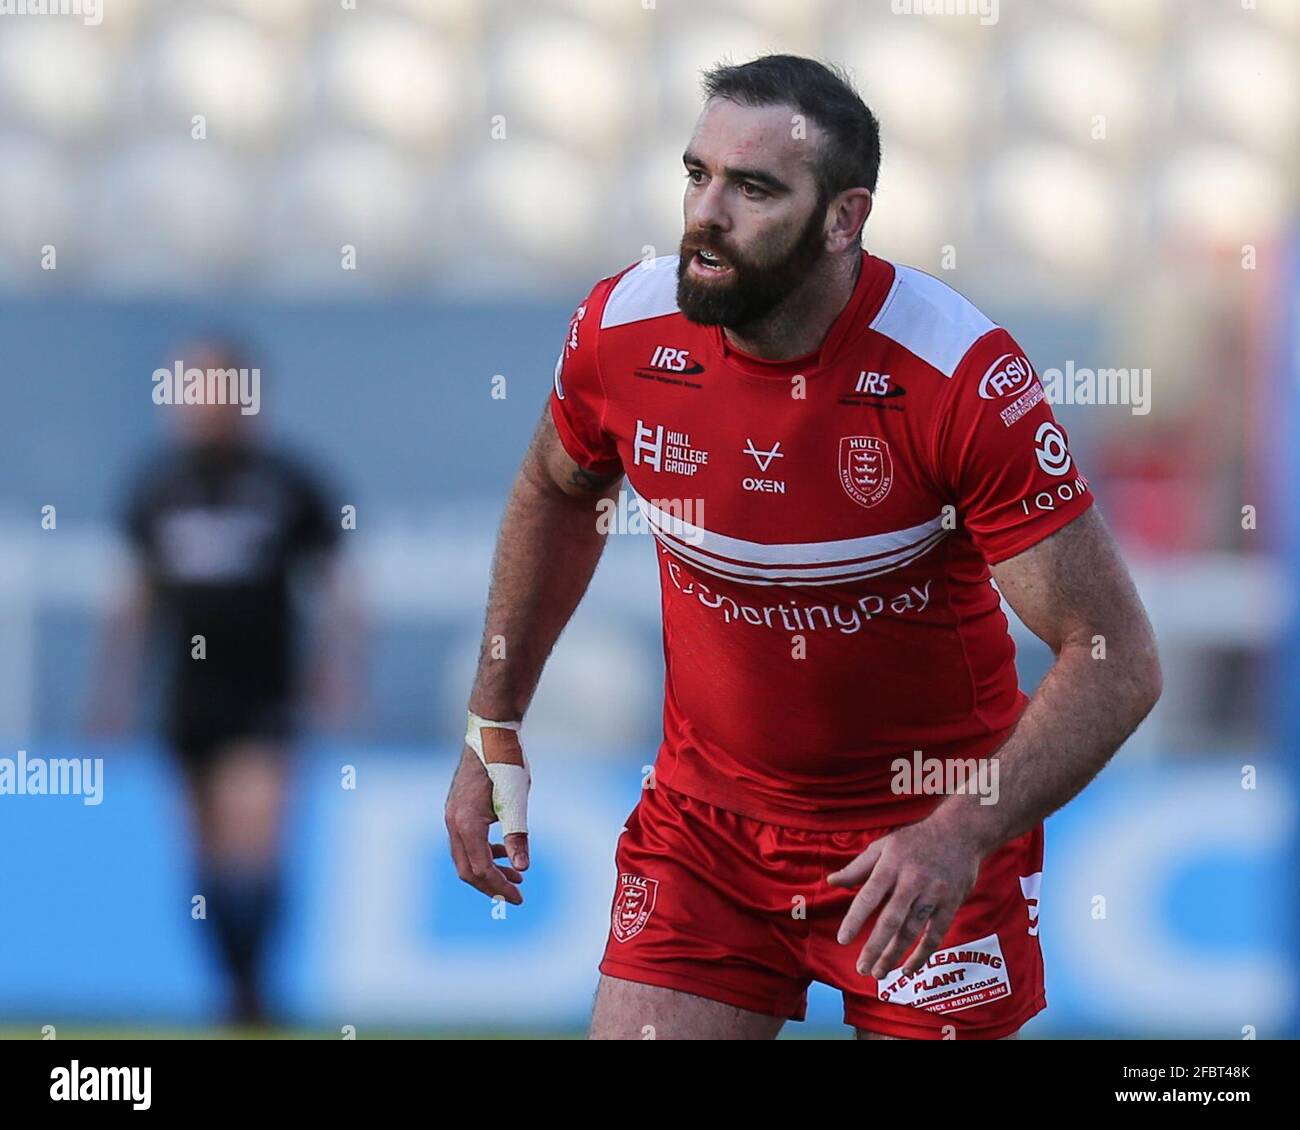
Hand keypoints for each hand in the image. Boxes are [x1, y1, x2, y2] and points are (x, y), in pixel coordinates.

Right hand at [444, 744, 527, 904]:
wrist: (490, 733)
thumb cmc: (505, 764)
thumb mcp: (517, 802)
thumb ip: (517, 837)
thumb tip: (522, 868)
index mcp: (467, 825)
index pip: (481, 869)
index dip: (500, 887)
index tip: (520, 898)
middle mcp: (453, 823)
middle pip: (468, 869)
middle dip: (492, 885)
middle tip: (517, 894)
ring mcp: (452, 815)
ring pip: (466, 856)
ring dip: (490, 869)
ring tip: (517, 875)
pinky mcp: (458, 809)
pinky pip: (467, 841)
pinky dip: (484, 852)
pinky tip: (504, 851)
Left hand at [827, 817, 983, 980]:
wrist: (961, 832)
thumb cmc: (915, 840)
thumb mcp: (883, 846)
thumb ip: (857, 867)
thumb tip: (831, 881)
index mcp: (890, 865)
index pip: (869, 896)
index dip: (855, 919)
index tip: (843, 940)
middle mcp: (912, 881)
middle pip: (891, 919)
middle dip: (875, 947)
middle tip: (862, 968)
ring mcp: (933, 893)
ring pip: (912, 930)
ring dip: (895, 955)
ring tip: (879, 973)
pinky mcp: (951, 904)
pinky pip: (935, 935)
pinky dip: (922, 954)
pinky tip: (908, 969)